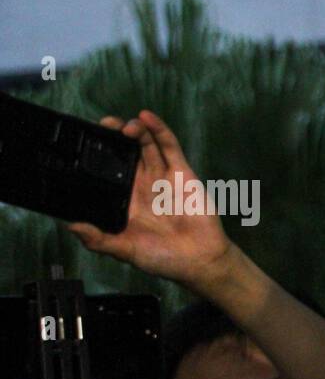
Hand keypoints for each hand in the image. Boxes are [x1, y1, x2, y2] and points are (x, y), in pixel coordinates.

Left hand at [65, 110, 235, 294]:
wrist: (200, 261)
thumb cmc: (164, 258)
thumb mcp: (125, 250)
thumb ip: (99, 240)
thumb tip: (70, 226)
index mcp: (127, 199)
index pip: (108, 169)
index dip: (98, 153)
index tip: (85, 142)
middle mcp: (143, 184)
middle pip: (125, 150)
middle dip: (113, 134)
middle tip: (103, 126)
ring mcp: (162, 176)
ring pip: (145, 144)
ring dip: (134, 129)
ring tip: (124, 125)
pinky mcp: (182, 172)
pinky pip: (169, 147)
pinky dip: (159, 129)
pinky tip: (146, 117)